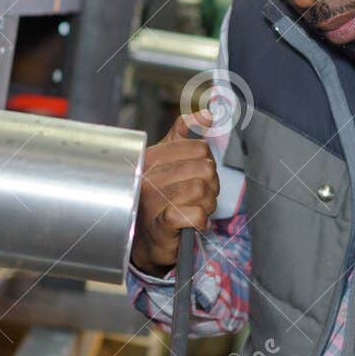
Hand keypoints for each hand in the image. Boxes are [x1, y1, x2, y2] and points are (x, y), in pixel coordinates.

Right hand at [129, 110, 219, 275]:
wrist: (145, 242)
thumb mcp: (164, 164)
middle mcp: (148, 176)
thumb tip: (206, 113)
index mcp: (150, 158)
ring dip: (206, 204)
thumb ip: (182, 136)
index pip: (199, 148)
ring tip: (194, 210)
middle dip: (210, 186)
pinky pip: (197, 214)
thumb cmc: (157, 200)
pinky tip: (191, 223)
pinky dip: (201, 221)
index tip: (195, 177)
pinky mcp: (162, 225)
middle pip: (205, 170)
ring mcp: (153, 201)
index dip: (206, 163)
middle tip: (199, 197)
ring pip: (203, 191)